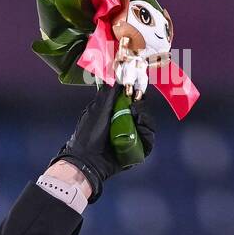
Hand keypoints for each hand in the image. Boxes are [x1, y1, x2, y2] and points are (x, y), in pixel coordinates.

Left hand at [49, 81, 154, 202]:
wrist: (86, 159)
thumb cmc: (87, 134)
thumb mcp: (97, 108)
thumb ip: (108, 92)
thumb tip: (119, 74)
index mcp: (115, 113)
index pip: (133, 101)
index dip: (138, 96)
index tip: (138, 92)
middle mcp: (124, 125)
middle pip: (143, 113)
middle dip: (143, 109)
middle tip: (136, 107)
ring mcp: (130, 138)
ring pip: (147, 126)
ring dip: (146, 121)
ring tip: (138, 120)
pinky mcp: (134, 152)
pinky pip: (147, 142)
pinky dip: (147, 135)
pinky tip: (141, 131)